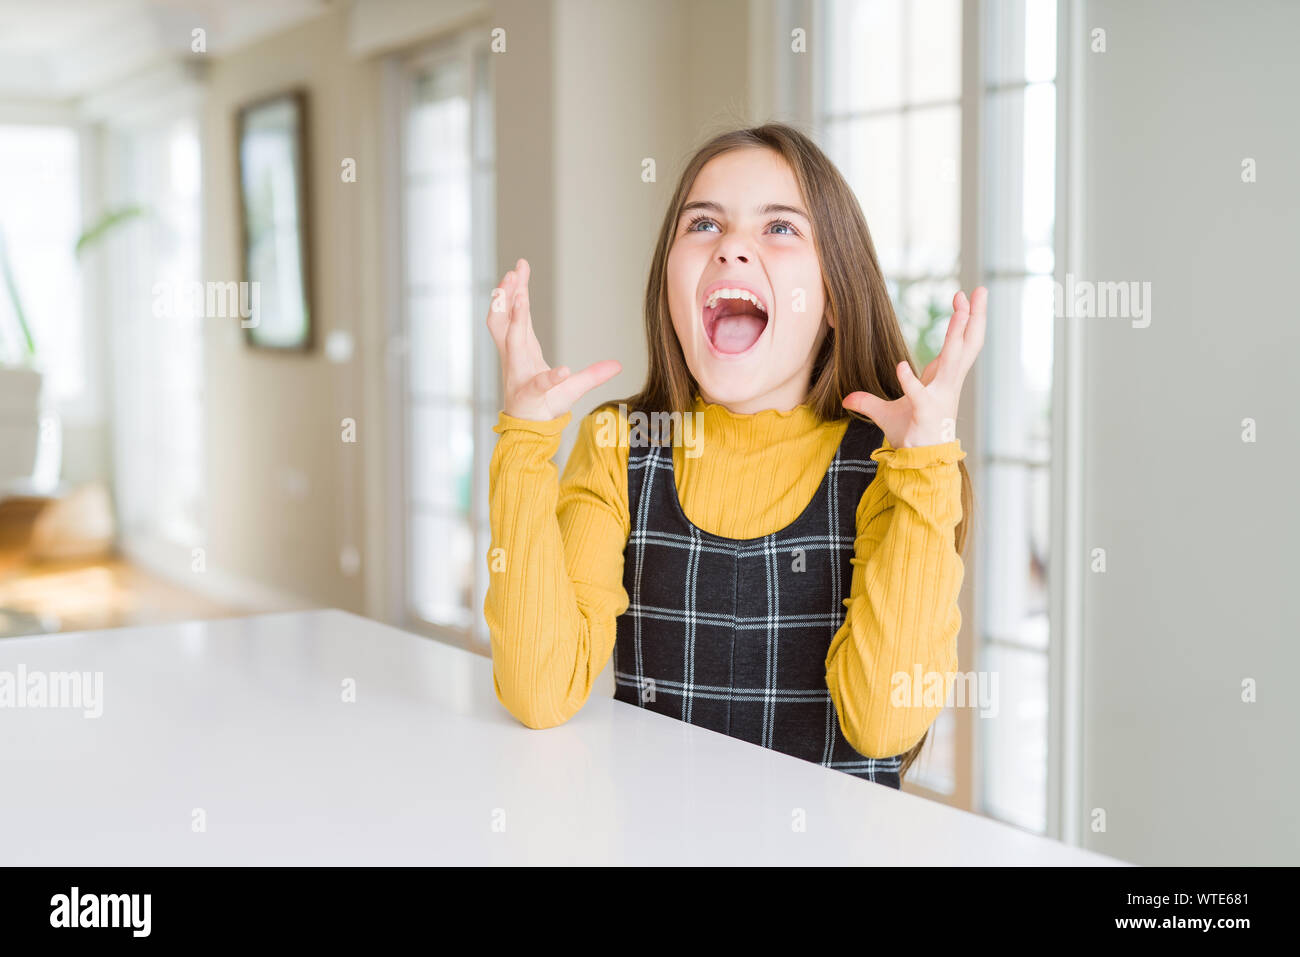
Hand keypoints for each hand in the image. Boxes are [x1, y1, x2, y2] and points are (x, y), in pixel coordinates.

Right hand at [486, 258, 621, 420]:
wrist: (530, 432)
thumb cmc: (545, 405)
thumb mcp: (573, 386)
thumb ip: (594, 374)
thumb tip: (619, 364)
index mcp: (523, 350)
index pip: (517, 315)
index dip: (516, 290)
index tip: (519, 267)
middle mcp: (516, 358)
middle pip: (506, 320)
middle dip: (507, 295)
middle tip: (512, 273)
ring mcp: (521, 374)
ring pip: (510, 339)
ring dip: (515, 317)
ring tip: (520, 296)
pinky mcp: (531, 394)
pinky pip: (540, 382)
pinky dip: (551, 376)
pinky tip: (563, 370)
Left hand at [842, 287, 986, 447]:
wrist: (919, 463)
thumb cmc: (910, 434)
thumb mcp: (886, 413)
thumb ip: (867, 402)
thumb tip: (846, 398)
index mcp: (943, 379)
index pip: (960, 344)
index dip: (963, 320)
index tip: (961, 295)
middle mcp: (948, 384)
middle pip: (968, 345)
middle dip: (975, 317)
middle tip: (980, 290)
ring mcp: (940, 397)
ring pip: (955, 360)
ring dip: (956, 334)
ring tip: (960, 309)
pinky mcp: (925, 413)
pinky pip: (919, 394)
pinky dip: (909, 381)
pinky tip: (900, 366)